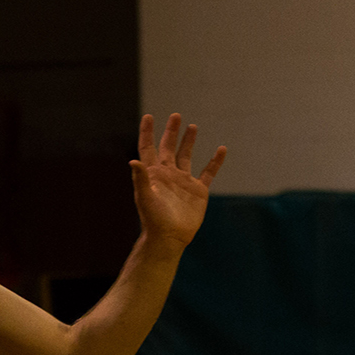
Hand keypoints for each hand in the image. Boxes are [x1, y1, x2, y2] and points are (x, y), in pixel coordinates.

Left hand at [131, 113, 225, 249]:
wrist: (170, 238)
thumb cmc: (154, 219)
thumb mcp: (145, 197)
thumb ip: (140, 178)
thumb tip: (133, 161)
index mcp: (153, 174)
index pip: (148, 148)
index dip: (147, 132)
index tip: (149, 116)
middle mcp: (168, 174)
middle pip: (168, 147)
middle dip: (171, 132)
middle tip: (176, 115)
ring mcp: (183, 182)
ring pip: (186, 156)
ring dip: (189, 141)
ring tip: (192, 126)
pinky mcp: (198, 191)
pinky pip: (209, 172)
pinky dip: (215, 161)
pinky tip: (221, 149)